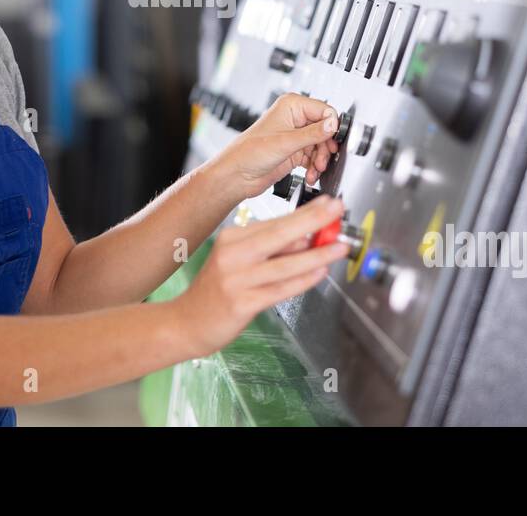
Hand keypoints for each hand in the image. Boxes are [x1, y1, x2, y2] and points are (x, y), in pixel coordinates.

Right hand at [173, 195, 347, 356]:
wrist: (187, 322)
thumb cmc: (218, 291)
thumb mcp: (239, 262)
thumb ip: (271, 250)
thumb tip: (307, 237)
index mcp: (232, 238)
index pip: (275, 222)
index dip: (306, 213)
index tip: (328, 204)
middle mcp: (232, 254)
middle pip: (278, 234)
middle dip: (312, 220)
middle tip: (337, 210)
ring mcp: (235, 279)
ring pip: (284, 264)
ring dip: (316, 254)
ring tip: (339, 247)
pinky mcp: (241, 303)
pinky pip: (279, 289)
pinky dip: (302, 280)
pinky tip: (319, 273)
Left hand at [206, 93, 339, 199]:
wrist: (237, 175)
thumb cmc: (250, 153)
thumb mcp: (286, 142)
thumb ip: (313, 133)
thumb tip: (333, 124)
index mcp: (291, 106)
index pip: (324, 110)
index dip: (331, 126)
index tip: (332, 141)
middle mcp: (294, 118)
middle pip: (325, 129)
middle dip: (325, 147)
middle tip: (323, 159)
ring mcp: (295, 135)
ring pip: (321, 145)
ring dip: (321, 159)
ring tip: (315, 169)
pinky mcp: (294, 151)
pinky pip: (314, 156)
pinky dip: (315, 166)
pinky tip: (310, 174)